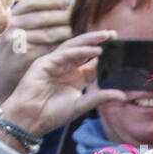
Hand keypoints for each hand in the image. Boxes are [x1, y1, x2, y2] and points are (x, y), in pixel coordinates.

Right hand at [0, 0, 73, 105]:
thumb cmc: (12, 51)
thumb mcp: (13, 31)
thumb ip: (30, 18)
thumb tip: (61, 5)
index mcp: (10, 17)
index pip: (33, 2)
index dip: (52, 0)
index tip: (67, 2)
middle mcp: (12, 27)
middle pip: (44, 17)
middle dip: (63, 17)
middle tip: (76, 19)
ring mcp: (17, 42)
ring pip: (50, 33)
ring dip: (66, 32)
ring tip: (75, 33)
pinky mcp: (24, 56)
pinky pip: (49, 49)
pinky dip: (61, 47)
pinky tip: (69, 47)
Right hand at [0, 30, 124, 139]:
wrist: (29, 119)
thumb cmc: (51, 114)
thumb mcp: (81, 105)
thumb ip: (101, 97)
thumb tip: (123, 96)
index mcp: (75, 77)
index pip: (93, 62)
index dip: (106, 56)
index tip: (120, 49)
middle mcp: (66, 68)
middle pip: (84, 50)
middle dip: (98, 41)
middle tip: (114, 34)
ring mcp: (55, 64)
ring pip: (74, 46)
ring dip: (90, 40)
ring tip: (106, 36)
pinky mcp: (45, 63)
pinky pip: (65, 54)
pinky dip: (80, 51)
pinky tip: (94, 50)